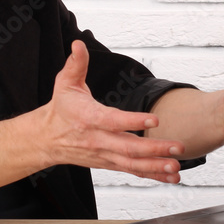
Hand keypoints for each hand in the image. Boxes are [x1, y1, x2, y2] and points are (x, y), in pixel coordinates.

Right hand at [36, 40, 185, 183]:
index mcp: (89, 118)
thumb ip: (76, 64)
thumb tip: (78, 45)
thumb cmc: (61, 109)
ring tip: (176, 167)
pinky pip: (132, 171)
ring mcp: (104, 155)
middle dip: (154, 149)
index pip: (113, 121)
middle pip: (128, 148)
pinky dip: (152, 175)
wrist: (47, 139)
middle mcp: (98, 140)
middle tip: (176, 147)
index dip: (133, 121)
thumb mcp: (65, 83)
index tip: (155, 119)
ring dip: (156, 167)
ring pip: (132, 164)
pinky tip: (170, 177)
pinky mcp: (109, 163)